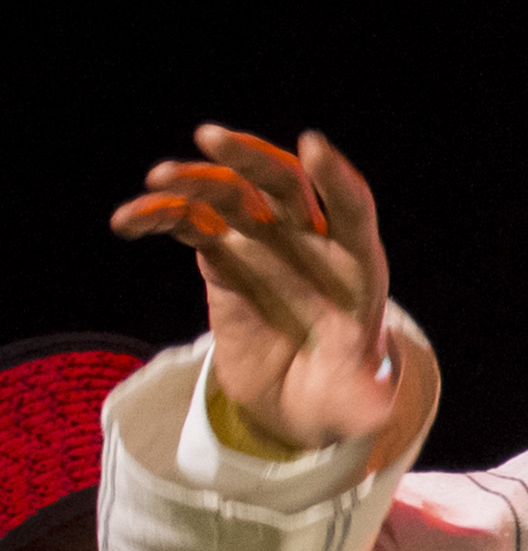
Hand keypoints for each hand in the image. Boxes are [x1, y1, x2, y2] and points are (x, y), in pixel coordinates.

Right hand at [110, 128, 400, 452]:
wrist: (301, 402)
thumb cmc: (341, 394)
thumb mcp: (359, 403)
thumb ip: (366, 400)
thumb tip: (375, 411)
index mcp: (357, 268)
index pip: (352, 210)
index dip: (336, 178)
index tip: (313, 146)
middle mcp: (311, 245)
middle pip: (286, 185)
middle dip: (253, 159)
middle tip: (212, 139)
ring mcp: (264, 247)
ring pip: (232, 196)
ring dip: (198, 179)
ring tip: (160, 178)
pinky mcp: (222, 261)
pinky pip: (190, 226)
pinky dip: (160, 216)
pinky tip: (129, 220)